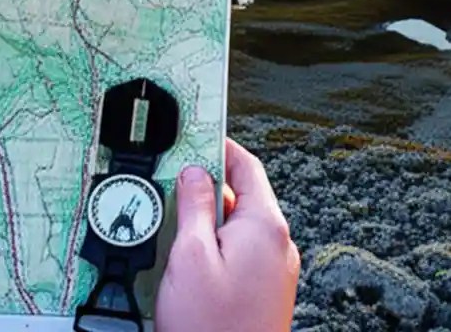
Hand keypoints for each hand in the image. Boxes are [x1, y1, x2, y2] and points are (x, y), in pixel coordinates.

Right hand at [156, 139, 299, 330]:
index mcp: (266, 226)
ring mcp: (275, 271)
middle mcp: (279, 244)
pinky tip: (188, 259)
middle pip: (244, 196)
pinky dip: (216, 246)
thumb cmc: (211, 328)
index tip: (196, 136)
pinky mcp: (266, 292)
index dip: (220, 147)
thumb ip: (195, 208)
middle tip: (171, 182)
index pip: (247, 167)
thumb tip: (194, 174)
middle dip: (208, 187)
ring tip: (172, 224)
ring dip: (209, 220)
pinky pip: (242, 253)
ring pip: (240, 227)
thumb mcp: (190, 257)